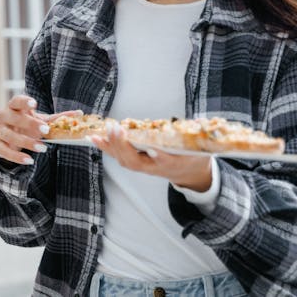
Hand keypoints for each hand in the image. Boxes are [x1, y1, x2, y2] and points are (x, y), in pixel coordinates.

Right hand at [0, 94, 82, 164]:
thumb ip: (57, 118)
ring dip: (25, 142)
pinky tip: (29, 160)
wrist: (8, 135)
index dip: (24, 102)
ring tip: (42, 148)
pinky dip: (16, 157)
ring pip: (9, 135)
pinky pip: (4, 151)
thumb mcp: (41, 119)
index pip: (16, 101)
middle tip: (45, 130)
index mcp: (14, 106)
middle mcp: (4, 116)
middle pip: (13, 117)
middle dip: (29, 123)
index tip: (34, 104)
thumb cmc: (27, 124)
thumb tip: (79, 114)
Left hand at [89, 122, 211, 190]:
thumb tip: (201, 123)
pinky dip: (106, 147)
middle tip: (116, 129)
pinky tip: (94, 138)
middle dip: (124, 146)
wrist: (188, 173)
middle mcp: (155, 167)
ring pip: (124, 160)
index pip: (165, 162)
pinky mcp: (135, 162)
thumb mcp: (201, 147)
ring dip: (111, 146)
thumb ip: (198, 135)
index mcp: (174, 163)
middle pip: (136, 161)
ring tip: (98, 133)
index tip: (153, 150)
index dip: (159, 157)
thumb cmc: (194, 156)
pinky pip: (118, 156)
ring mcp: (143, 167)